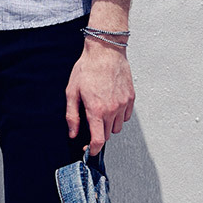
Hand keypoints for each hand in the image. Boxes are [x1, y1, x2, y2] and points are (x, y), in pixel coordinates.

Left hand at [64, 39, 133, 156]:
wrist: (105, 51)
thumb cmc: (88, 68)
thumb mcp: (72, 92)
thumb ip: (72, 115)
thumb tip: (73, 132)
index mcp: (96, 110)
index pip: (98, 140)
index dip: (93, 149)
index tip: (89, 151)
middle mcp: (112, 110)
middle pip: (107, 135)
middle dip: (98, 133)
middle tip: (91, 122)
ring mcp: (124, 104)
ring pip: (117, 127)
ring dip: (109, 124)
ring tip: (101, 110)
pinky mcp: (131, 98)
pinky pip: (126, 116)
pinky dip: (119, 115)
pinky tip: (111, 104)